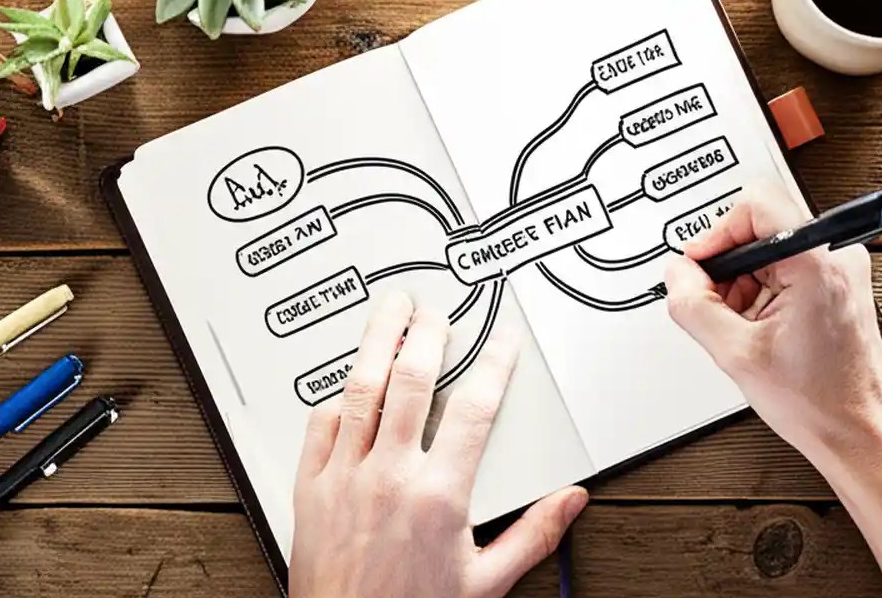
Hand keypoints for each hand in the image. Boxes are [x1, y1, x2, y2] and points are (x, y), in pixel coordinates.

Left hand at [289, 292, 588, 597]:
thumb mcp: (485, 583)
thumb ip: (533, 536)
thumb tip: (571, 501)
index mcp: (438, 496)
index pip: (474, 408)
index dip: (494, 364)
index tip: (503, 340)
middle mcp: (389, 476)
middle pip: (411, 380)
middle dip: (428, 334)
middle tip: (437, 310)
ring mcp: (344, 477)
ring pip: (361, 389)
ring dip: (376, 342)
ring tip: (389, 313)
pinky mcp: (310, 487)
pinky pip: (319, 424)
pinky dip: (336, 396)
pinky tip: (349, 382)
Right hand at [663, 190, 881, 465]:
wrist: (854, 432)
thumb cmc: (817, 401)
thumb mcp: (735, 353)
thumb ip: (693, 305)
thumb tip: (677, 274)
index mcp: (819, 263)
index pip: (756, 205)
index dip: (717, 233)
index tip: (701, 263)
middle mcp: (839, 256)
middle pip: (761, 226)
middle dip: (728, 263)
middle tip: (716, 301)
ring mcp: (843, 269)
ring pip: (770, 247)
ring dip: (743, 279)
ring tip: (740, 321)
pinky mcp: (839, 283)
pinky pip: (786, 266)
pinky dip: (762, 289)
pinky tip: (757, 324)